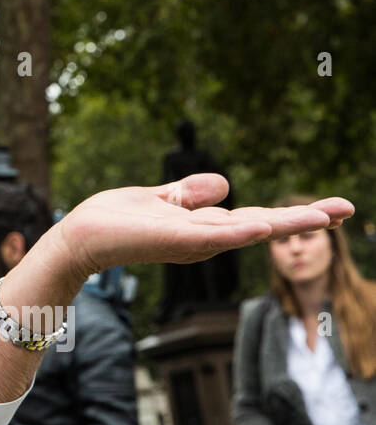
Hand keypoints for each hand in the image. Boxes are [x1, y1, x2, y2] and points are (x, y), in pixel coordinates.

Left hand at [55, 174, 352, 279]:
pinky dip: (235, 232)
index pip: (258, 218)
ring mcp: (189, 241)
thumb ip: (190, 195)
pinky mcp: (169, 239)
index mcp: (205, 227)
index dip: (294, 213)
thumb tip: (223, 183)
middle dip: (303, 219)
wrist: (79, 237)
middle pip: (263, 225)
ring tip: (321, 214)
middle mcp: (204, 238)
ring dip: (283, 223)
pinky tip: (261, 225)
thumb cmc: (115, 221)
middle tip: (345, 208)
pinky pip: (207, 236)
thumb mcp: (161, 199)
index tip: (334, 207)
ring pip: (245, 231)